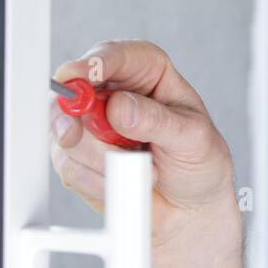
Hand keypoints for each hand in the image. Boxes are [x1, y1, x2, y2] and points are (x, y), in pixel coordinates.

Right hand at [49, 40, 246, 267]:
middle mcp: (114, 92)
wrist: (189, 213)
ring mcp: (91, 124)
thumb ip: (157, 121)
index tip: (85, 75)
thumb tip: (120, 108)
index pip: (116, 55)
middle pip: (76, 90)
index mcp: (148, 73)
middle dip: (84, 118)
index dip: (96, 62)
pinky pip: (67, 164)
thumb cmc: (199, 167)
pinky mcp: (77, 156)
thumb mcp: (192, 140)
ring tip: (142, 171)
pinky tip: (123, 183)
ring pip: (68, 131)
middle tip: (102, 138)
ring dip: (102, 160)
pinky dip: (95, 180)